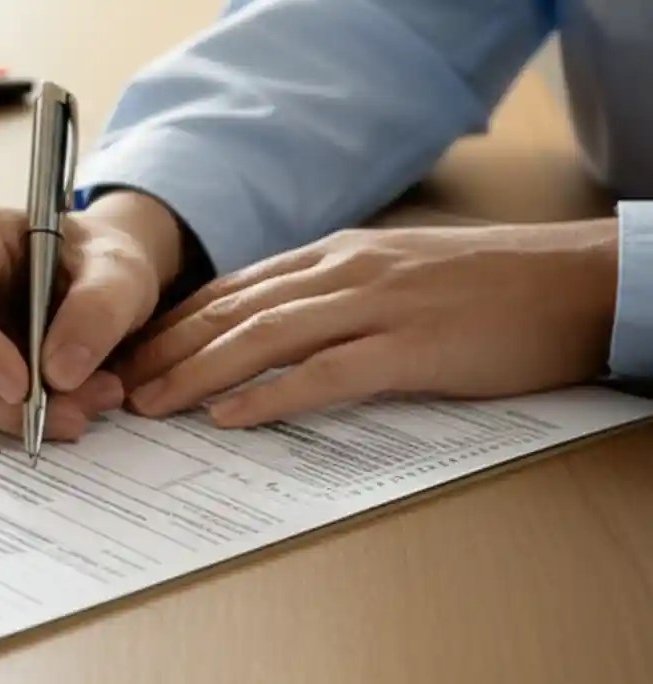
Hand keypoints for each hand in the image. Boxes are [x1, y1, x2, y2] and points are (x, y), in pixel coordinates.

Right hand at [0, 191, 183, 438]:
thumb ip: (97, 310)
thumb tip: (58, 375)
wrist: (102, 277)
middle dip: (0, 400)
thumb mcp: (119, 270)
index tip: (23, 385)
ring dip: (15, 416)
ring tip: (84, 407)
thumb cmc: (101, 258)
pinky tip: (66, 407)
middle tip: (72, 413)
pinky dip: (17, 420)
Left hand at [119, 220, 618, 426]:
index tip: (136, 351)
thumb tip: (278, 323)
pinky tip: (228, 415)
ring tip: (153, 402)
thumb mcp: (394, 273)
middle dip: (168, 347)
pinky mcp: (410, 349)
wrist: (572, 283)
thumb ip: (335, 292)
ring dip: (198, 370)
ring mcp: (376, 307)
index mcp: (337, 255)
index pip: (236, 287)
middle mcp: (344, 272)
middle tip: (122, 383)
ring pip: (264, 336)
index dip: (178, 320)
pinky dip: (269, 394)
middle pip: (233, 309)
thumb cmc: (486, 286)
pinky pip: (324, 374)